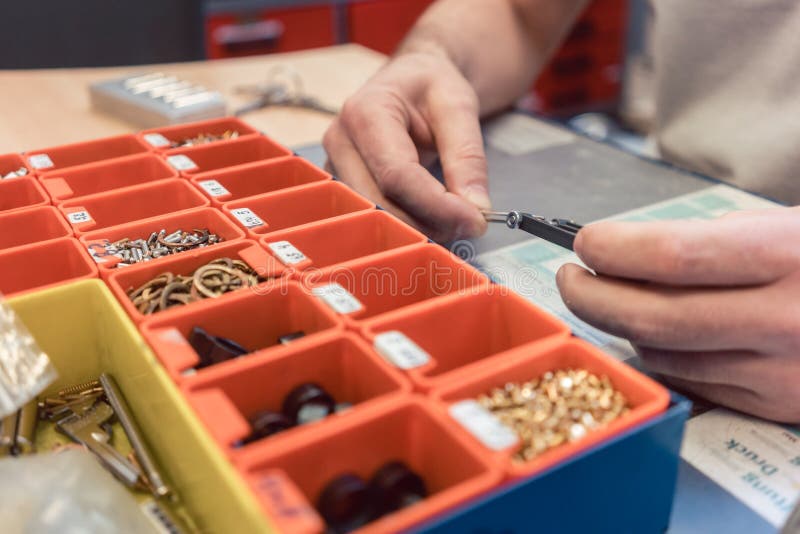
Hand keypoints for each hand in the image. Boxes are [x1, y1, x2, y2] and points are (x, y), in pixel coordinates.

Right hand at [323, 51, 489, 241]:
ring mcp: (335, 166)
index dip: (438, 205)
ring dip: (419, 229)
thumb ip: (468, 156)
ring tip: (455, 222)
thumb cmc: (430, 87)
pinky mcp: (341, 186)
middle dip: (430, 223)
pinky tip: (433, 221)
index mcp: (365, 112)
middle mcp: (340, 141)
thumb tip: (476, 208)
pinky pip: (372, 217)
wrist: (409, 82)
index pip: (398, 175)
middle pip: (381, 203)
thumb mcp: (459, 106)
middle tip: (471, 225)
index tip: (475, 221)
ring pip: (375, 217)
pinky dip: (407, 226)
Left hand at [555, 208, 799, 422]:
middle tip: (572, 276)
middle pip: (653, 316)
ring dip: (620, 327)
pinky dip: (660, 358)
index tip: (585, 241)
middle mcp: (785, 318)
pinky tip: (652, 335)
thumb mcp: (788, 225)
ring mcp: (782, 370)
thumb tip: (630, 254)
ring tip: (607, 299)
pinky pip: (695, 383)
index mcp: (789, 256)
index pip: (671, 257)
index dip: (613, 249)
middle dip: (592, 295)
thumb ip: (711, 240)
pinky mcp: (780, 404)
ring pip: (665, 355)